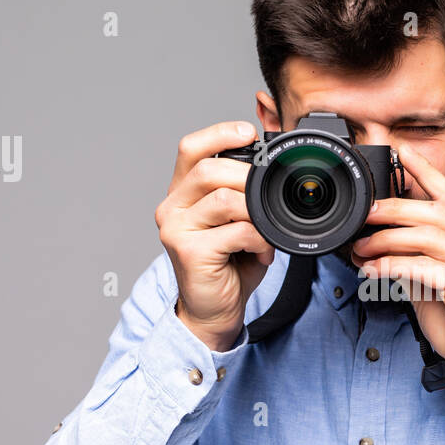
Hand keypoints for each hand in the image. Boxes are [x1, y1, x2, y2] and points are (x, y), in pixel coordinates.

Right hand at [155, 121, 274, 351]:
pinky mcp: (188, 251)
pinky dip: (258, 239)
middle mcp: (172, 207)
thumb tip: (272, 166)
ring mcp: (176, 229)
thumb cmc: (229, 265)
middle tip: (268, 197)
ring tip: (267, 232)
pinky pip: (234, 231)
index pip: (191, 149)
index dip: (219, 134)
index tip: (249, 132)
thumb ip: (243, 194)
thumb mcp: (237, 221)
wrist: (213, 311)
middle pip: (208, 170)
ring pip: (222, 199)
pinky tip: (263, 252)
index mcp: (183, 193)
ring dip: (255, 212)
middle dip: (247, 177)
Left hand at [349, 143, 444, 390]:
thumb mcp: (436, 287)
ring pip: (429, 234)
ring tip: (362, 246)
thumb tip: (384, 246)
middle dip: (395, 208)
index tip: (402, 154)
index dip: (427, 173)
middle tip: (365, 213)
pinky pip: (425, 266)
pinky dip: (392, 266)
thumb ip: (418, 262)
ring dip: (388, 238)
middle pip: (436, 212)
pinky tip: (373, 270)